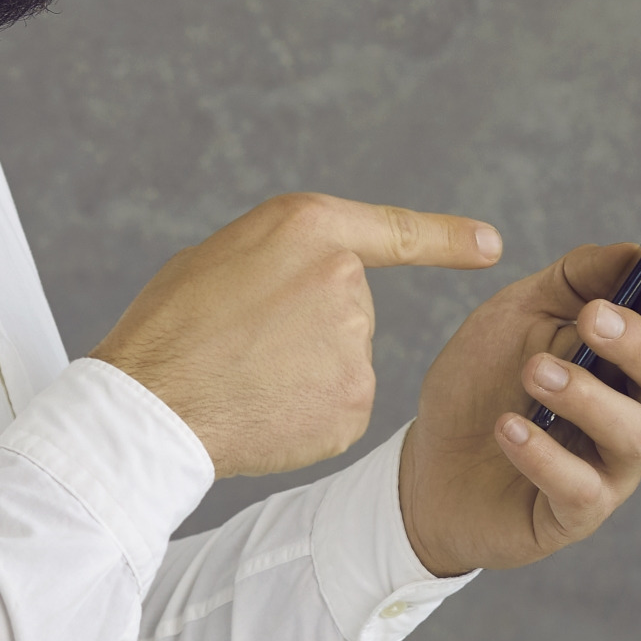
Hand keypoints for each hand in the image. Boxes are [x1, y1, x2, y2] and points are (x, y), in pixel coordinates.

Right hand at [90, 193, 503, 479]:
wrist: (150, 406)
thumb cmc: (169, 326)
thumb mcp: (220, 257)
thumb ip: (283, 259)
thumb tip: (307, 283)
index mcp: (308, 227)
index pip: (396, 230)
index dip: (446, 238)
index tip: (490, 245)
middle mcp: (345, 280)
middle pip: (350, 307)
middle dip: (309, 326)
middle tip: (245, 343)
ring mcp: (354, 345)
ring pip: (344, 360)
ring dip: (307, 371)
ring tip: (247, 377)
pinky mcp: (354, 403)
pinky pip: (340, 405)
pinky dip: (307, 414)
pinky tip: (264, 411)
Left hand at [398, 245, 640, 575]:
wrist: (428, 462)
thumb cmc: (481, 384)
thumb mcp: (516, 316)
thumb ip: (572, 282)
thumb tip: (631, 251)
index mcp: (619, 361)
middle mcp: (627, 413)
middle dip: (639, 344)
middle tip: (590, 320)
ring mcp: (607, 468)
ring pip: (633, 433)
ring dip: (586, 396)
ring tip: (533, 374)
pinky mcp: (573, 514)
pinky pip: (580, 487)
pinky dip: (545, 453)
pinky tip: (508, 428)